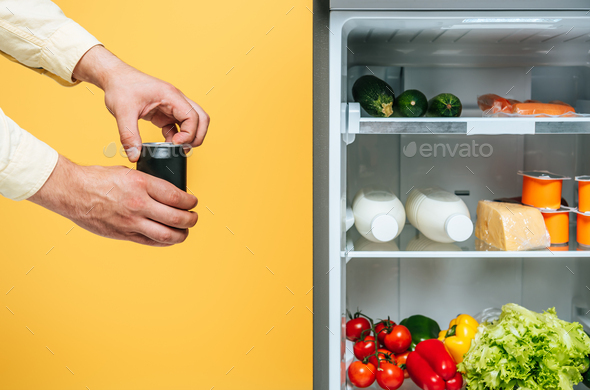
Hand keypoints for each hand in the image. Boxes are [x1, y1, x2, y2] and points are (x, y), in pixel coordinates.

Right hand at [28, 155, 197, 245]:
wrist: (72, 191)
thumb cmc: (97, 179)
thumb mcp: (127, 173)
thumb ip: (147, 184)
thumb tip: (165, 192)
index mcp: (141, 184)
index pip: (176, 196)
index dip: (190, 201)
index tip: (193, 201)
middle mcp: (139, 204)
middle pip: (176, 218)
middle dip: (191, 219)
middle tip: (194, 217)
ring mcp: (131, 222)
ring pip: (166, 235)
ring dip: (181, 234)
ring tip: (185, 231)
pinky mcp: (124, 234)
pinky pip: (150, 241)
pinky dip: (164, 241)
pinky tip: (168, 238)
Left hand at [73, 45, 208, 161]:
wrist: (113, 77)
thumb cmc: (120, 86)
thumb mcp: (122, 112)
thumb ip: (129, 135)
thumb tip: (135, 156)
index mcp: (171, 95)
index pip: (193, 116)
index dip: (189, 133)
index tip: (175, 144)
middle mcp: (175, 100)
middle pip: (201, 118)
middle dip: (197, 136)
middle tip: (184, 149)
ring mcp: (172, 106)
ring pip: (193, 123)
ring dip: (189, 137)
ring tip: (176, 149)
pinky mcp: (165, 112)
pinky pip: (179, 126)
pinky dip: (177, 137)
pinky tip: (166, 144)